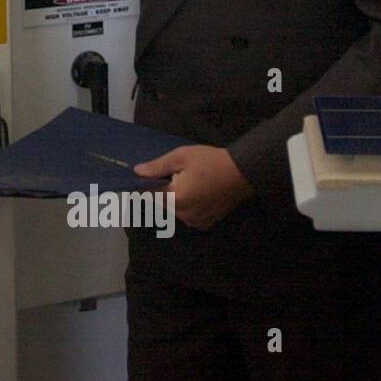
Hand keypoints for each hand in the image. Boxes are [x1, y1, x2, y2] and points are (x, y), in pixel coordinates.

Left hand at [134, 144, 252, 230]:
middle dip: (163, 190)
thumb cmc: (211, 161)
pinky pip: (188, 215)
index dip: (144, 186)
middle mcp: (183, 215)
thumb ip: (157, 166)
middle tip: (174, 175)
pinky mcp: (206, 224)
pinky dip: (188, 205)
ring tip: (188, 182)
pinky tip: (197, 192)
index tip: (143, 178)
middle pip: (162, 203)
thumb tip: (137, 172)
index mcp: (175, 199)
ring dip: (175, 199)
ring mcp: (195, 221)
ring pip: (175, 210)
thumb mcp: (181, 157)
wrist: (243, 172)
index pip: (149, 195)